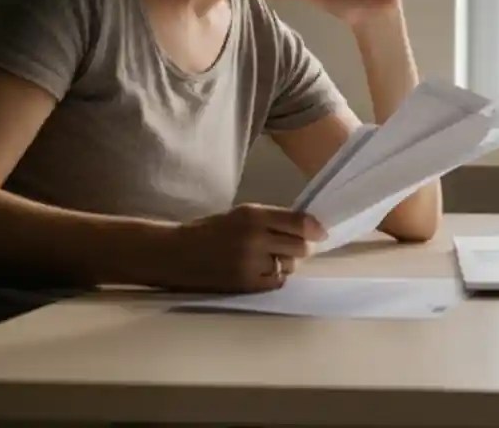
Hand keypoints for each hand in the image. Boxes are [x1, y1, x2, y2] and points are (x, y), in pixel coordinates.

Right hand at [164, 204, 326, 292]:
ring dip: (287, 262)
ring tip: (268, 257)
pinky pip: (277, 281)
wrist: (177, 254)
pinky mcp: (247, 284)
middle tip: (293, 246)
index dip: (315, 229)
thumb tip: (309, 229)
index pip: (299, 222)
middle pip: (300, 246)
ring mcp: (251, 263)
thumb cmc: (210, 230)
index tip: (322, 232)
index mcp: (253, 215)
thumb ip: (272, 220)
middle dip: (302, 246)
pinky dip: (275, 276)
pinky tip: (261, 270)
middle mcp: (255, 238)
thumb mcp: (241, 215)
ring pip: (290, 265)